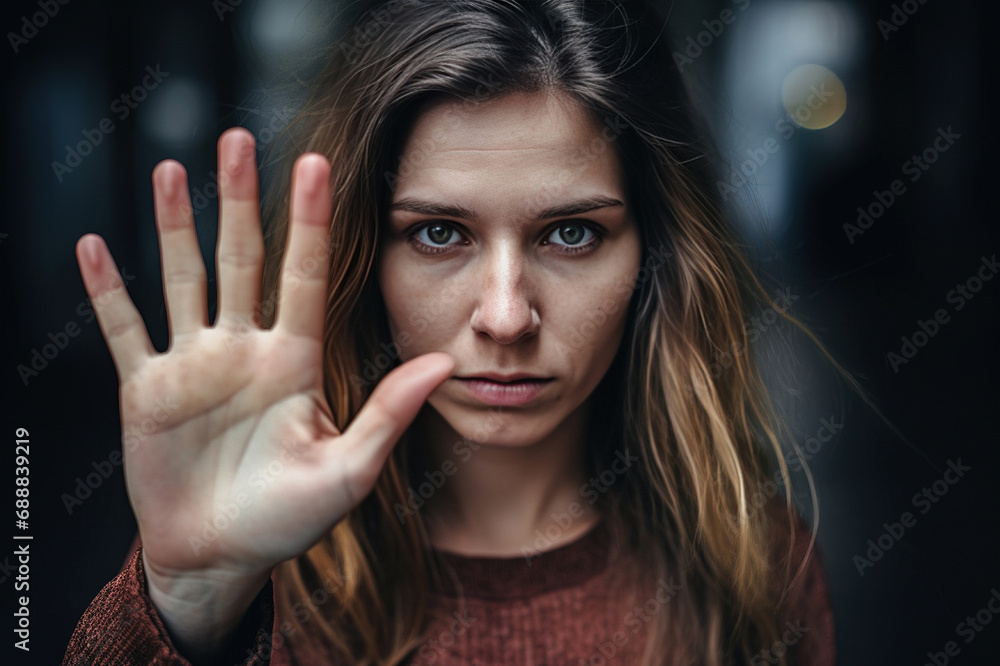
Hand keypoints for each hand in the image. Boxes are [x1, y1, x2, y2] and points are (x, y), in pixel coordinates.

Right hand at [74, 128, 450, 653]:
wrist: (220, 557)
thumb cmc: (288, 521)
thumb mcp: (347, 472)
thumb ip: (388, 415)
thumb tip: (445, 364)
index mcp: (294, 362)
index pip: (302, 275)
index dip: (308, 221)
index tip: (316, 164)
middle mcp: (244, 350)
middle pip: (241, 258)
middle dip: (239, 199)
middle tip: (237, 137)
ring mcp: (194, 364)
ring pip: (182, 278)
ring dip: (175, 225)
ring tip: (172, 169)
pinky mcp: (146, 389)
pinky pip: (124, 329)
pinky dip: (107, 291)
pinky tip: (93, 246)